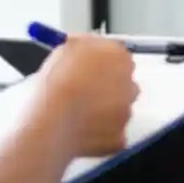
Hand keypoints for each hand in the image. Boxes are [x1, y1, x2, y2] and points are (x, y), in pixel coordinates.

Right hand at [37, 35, 137, 157]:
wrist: (54, 118)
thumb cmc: (57, 83)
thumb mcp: (65, 48)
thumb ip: (80, 44)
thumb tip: (81, 44)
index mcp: (119, 57)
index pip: (117, 56)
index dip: (101, 63)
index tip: (89, 68)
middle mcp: (129, 84)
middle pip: (122, 83)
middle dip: (106, 86)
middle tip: (82, 91)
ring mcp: (126, 112)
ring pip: (117, 110)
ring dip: (102, 110)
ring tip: (76, 112)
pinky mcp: (119, 138)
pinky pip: (110, 134)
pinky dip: (98, 134)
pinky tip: (79, 130)